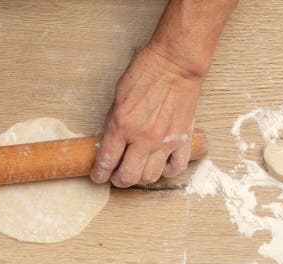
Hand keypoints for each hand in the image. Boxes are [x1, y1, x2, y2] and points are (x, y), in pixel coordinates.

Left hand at [91, 46, 201, 187]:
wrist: (175, 64)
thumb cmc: (146, 72)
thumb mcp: (118, 96)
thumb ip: (114, 123)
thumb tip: (110, 143)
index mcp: (122, 125)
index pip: (107, 161)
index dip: (100, 174)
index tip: (99, 176)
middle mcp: (143, 138)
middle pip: (129, 176)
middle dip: (119, 180)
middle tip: (117, 177)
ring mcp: (165, 142)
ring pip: (151, 177)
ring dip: (141, 178)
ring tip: (138, 171)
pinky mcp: (183, 140)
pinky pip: (176, 168)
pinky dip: (168, 171)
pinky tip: (162, 166)